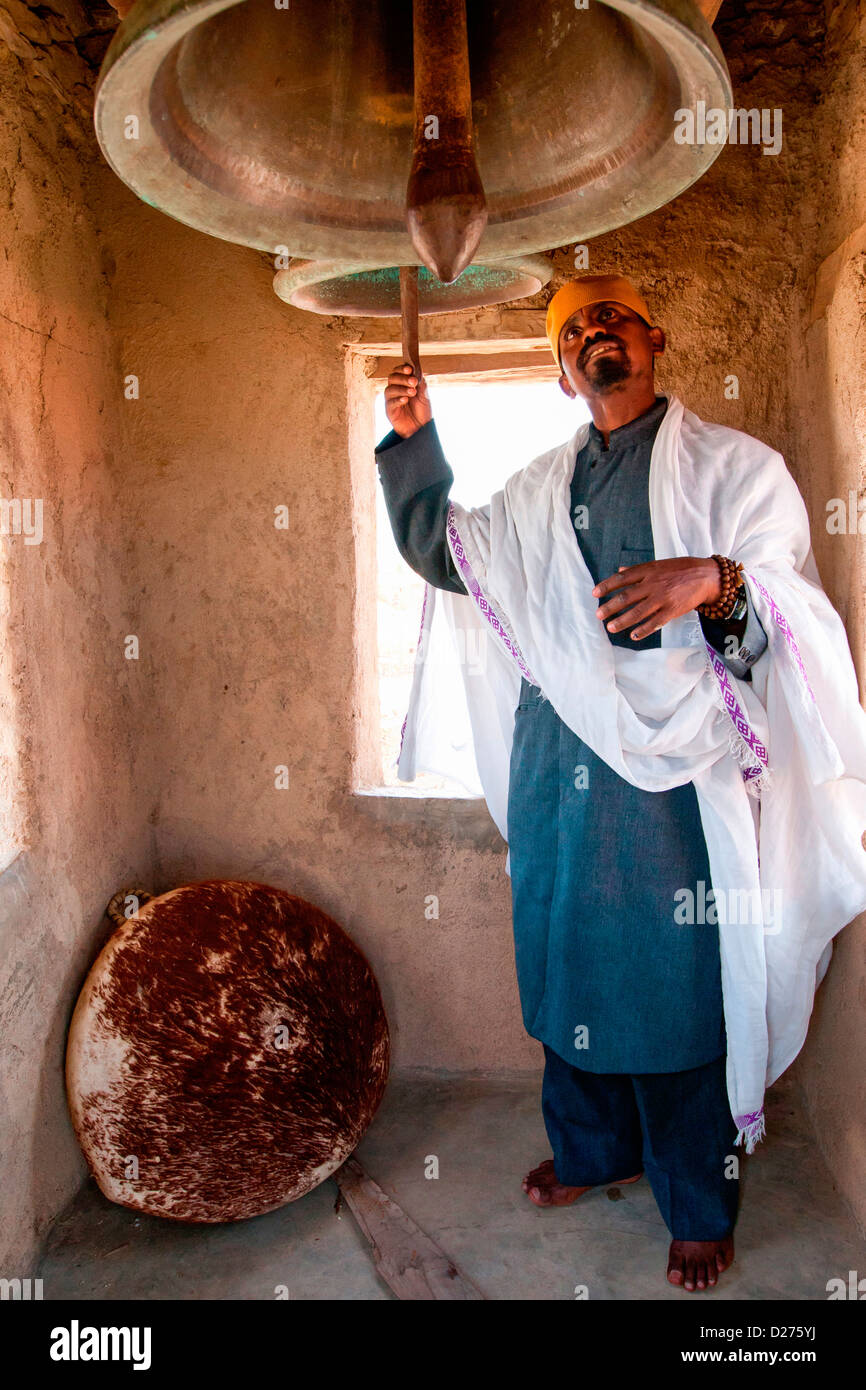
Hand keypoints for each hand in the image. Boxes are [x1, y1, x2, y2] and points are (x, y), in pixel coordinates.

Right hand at [384, 362, 431, 437]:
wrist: (421, 429)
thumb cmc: (422, 411)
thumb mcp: (424, 395)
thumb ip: (421, 383)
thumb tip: (418, 371)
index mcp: (403, 384)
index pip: (398, 372)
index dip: (402, 369)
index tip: (409, 368)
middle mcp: (395, 390)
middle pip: (392, 378)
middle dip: (403, 378)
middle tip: (413, 381)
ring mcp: (391, 401)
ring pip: (390, 390)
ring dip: (402, 389)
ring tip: (413, 392)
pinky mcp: (389, 411)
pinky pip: (390, 403)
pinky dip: (398, 400)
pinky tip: (406, 400)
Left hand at [592, 557, 721, 639]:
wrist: (707, 576)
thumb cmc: (681, 569)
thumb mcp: (659, 564)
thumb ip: (638, 569)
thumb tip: (620, 569)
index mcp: (648, 571)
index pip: (622, 578)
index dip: (607, 585)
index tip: (595, 593)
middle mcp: (653, 584)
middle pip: (626, 597)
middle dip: (610, 607)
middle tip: (598, 615)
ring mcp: (662, 598)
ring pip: (637, 612)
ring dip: (622, 621)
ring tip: (610, 627)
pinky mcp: (672, 611)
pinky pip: (654, 623)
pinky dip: (643, 630)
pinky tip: (633, 635)